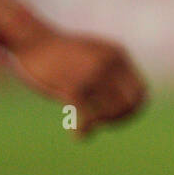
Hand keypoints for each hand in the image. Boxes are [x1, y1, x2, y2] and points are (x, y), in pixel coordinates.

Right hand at [12, 30, 146, 135]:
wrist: (31, 39)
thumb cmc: (61, 51)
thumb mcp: (94, 54)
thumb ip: (112, 72)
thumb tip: (126, 99)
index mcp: (118, 54)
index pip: (142, 91)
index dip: (134, 109)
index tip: (116, 114)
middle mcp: (110, 64)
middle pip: (131, 104)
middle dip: (120, 119)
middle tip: (102, 122)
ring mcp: (92, 75)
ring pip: (111, 112)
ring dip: (101, 124)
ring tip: (87, 125)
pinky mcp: (73, 87)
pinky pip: (87, 118)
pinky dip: (83, 131)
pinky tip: (77, 135)